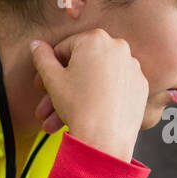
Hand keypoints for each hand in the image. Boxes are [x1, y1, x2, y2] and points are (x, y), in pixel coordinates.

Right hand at [30, 29, 148, 161]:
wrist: (105, 139)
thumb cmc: (78, 106)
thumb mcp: (52, 79)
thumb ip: (42, 57)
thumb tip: (36, 45)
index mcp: (96, 39)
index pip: (65, 48)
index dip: (50, 68)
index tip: (41, 84)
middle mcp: (118, 47)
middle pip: (83, 66)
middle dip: (62, 87)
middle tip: (47, 104)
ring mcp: (132, 67)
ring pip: (97, 79)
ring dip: (77, 97)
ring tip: (58, 119)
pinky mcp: (140, 86)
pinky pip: (115, 88)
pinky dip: (102, 98)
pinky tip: (86, 115)